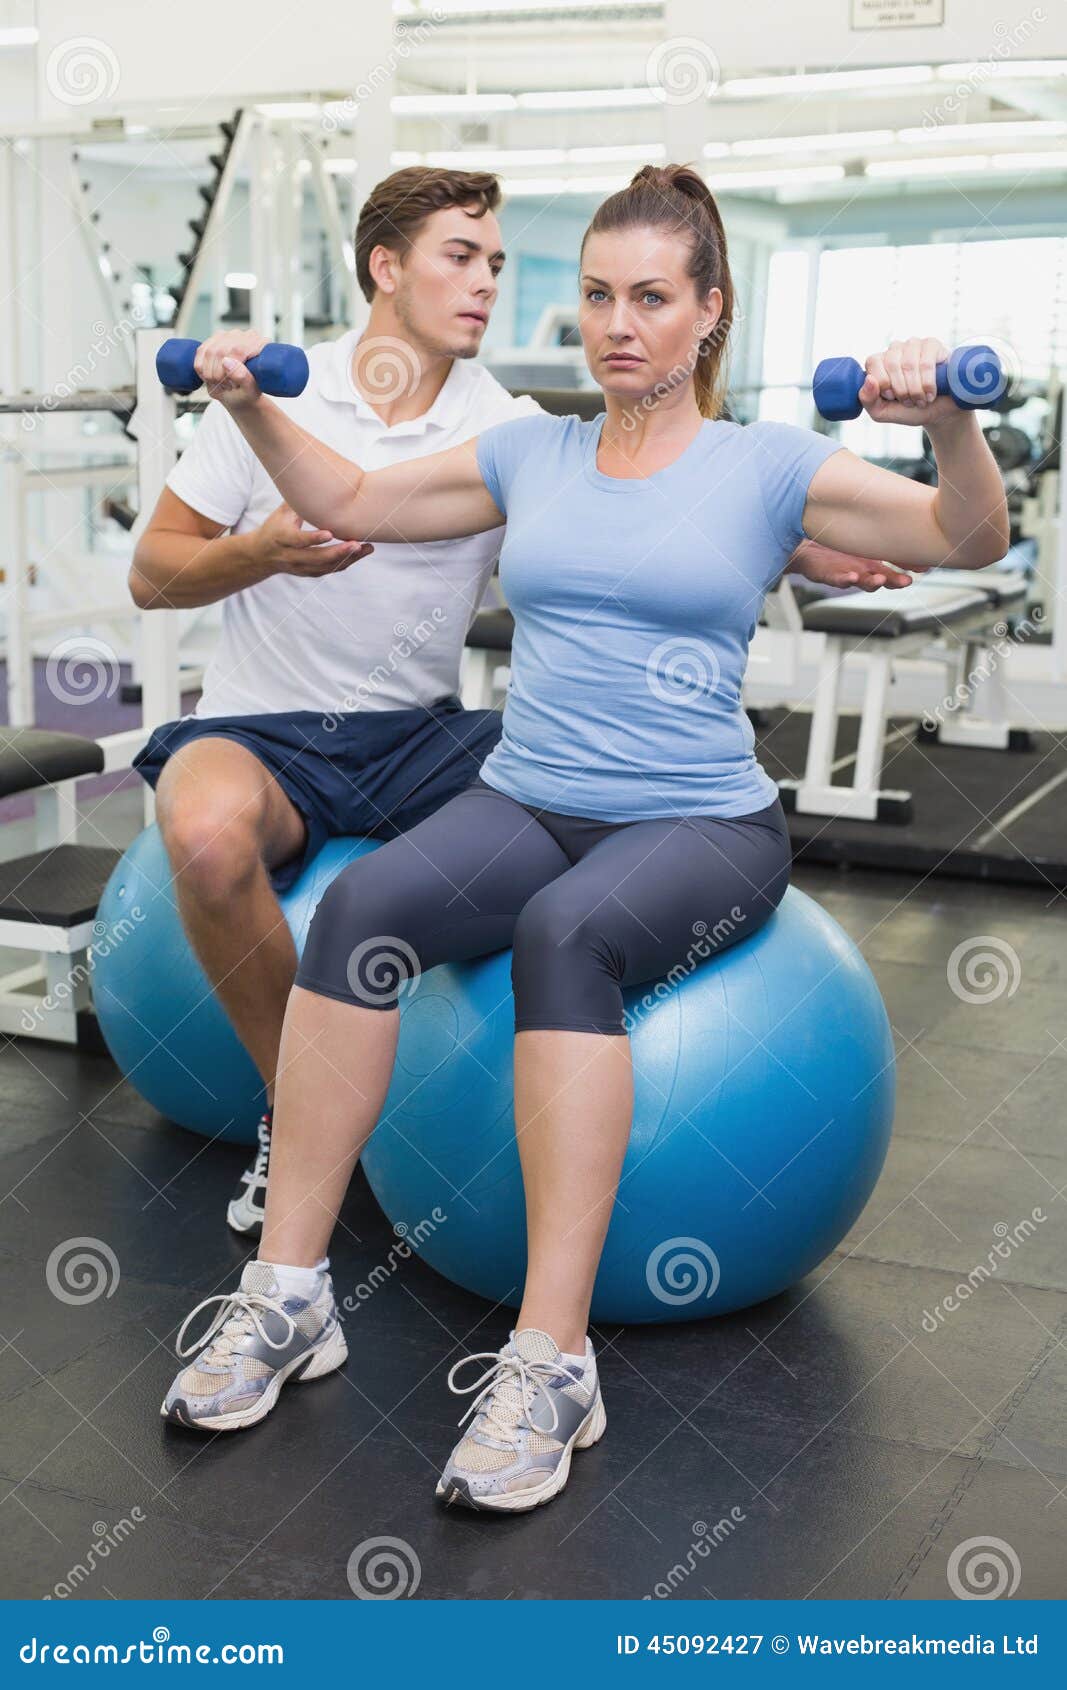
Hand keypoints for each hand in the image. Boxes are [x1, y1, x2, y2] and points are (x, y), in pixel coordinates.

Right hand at [194, 329, 268, 410]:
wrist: (241, 395)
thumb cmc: (249, 393)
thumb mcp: (249, 391)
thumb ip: (242, 377)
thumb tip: (226, 361)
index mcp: (260, 345)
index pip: (238, 350)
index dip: (230, 369)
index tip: (233, 384)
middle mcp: (244, 336)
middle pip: (220, 351)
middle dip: (218, 375)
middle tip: (227, 386)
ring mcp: (228, 335)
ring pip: (208, 352)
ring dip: (210, 374)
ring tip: (221, 383)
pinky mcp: (213, 339)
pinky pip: (200, 353)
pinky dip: (202, 370)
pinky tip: (213, 377)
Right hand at [251, 502, 373, 578]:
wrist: (261, 555)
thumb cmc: (274, 527)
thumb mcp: (281, 512)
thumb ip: (297, 500)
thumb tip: (312, 475)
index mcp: (282, 538)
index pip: (298, 540)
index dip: (313, 538)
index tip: (330, 533)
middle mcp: (291, 556)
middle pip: (316, 558)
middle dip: (338, 552)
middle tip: (356, 544)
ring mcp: (300, 567)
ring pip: (326, 566)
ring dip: (347, 559)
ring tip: (366, 548)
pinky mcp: (308, 572)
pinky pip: (329, 570)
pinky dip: (345, 563)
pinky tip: (359, 553)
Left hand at [790, 537, 930, 592]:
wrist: (801, 544)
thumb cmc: (833, 541)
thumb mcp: (862, 538)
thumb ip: (883, 535)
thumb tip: (911, 524)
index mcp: (872, 562)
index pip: (895, 568)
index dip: (908, 568)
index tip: (924, 568)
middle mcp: (861, 570)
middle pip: (881, 580)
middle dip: (894, 581)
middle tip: (906, 581)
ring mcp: (844, 573)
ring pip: (861, 583)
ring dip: (871, 583)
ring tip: (880, 580)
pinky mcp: (825, 574)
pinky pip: (836, 580)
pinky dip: (844, 580)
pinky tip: (851, 577)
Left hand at [857, 337, 962, 429]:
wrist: (940, 411)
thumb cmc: (910, 409)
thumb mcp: (883, 412)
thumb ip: (868, 400)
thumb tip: (869, 380)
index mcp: (880, 362)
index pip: (873, 361)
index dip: (882, 382)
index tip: (891, 397)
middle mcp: (896, 349)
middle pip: (892, 363)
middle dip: (901, 390)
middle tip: (909, 402)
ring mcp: (914, 345)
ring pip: (909, 364)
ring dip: (915, 389)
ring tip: (921, 400)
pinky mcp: (933, 345)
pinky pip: (926, 363)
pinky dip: (928, 383)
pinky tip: (930, 394)